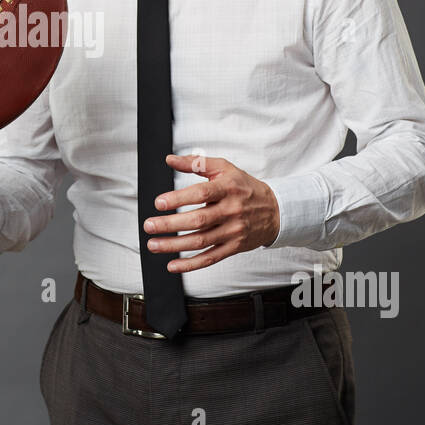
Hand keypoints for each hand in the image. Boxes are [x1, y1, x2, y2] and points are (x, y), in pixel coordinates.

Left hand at [142, 153, 280, 272]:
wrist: (276, 210)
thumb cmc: (245, 188)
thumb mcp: (224, 168)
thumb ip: (197, 163)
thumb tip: (170, 160)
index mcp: (227, 188)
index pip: (201, 193)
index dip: (179, 199)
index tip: (159, 202)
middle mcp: (230, 211)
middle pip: (198, 220)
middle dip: (170, 224)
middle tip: (149, 225)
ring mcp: (233, 231)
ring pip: (201, 241)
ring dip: (174, 246)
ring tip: (153, 244)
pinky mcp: (234, 247)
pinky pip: (210, 258)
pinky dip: (191, 264)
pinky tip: (173, 264)